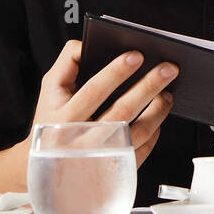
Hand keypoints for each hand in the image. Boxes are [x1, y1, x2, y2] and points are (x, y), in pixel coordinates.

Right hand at [0, 39, 177, 193]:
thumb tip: (88, 44)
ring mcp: (100, 158)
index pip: (93, 92)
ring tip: (167, 93)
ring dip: (158, 110)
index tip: (137, 55)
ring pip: (137, 133)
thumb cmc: (51, 123)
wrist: (44, 168)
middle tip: (168, 68)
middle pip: (122, 111)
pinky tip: (158, 115)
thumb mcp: (49, 91)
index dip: (115, 72)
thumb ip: (67, 63)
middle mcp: (81, 141)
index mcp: (63, 119)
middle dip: (148, 86)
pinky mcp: (115, 169)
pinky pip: (142, 150)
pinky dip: (155, 131)